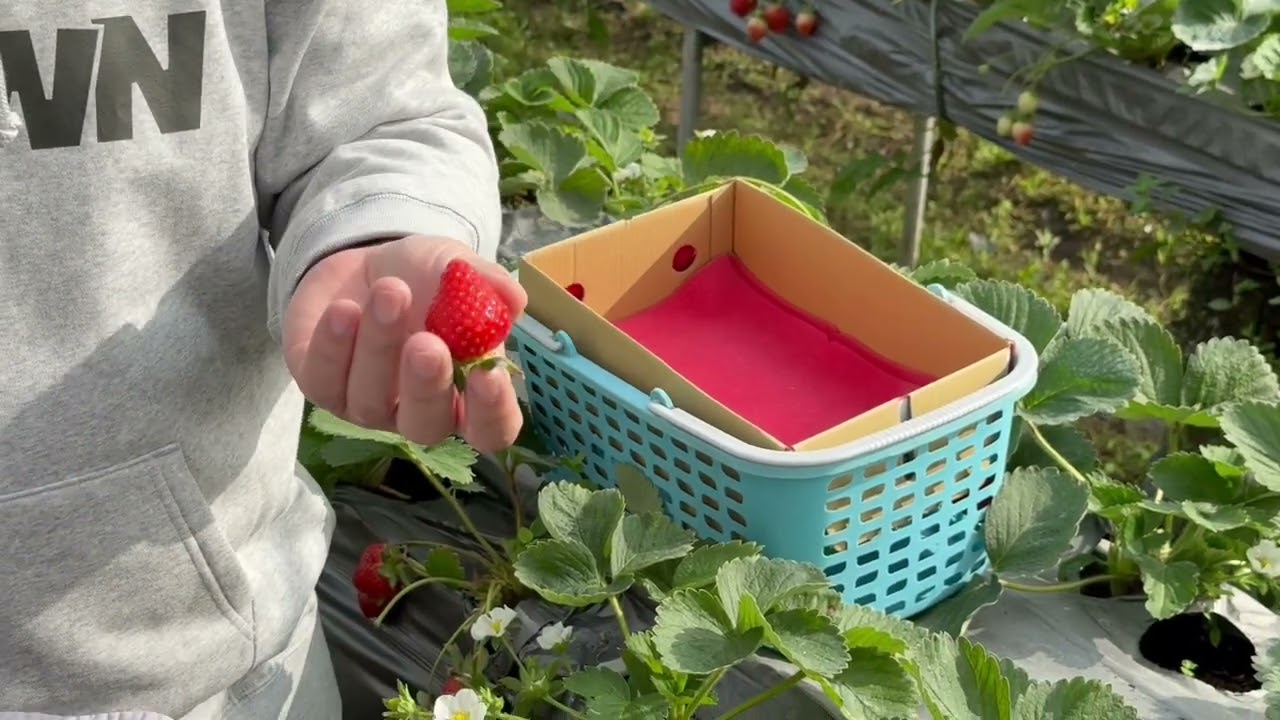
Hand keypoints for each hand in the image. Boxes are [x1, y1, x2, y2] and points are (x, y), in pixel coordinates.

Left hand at [282, 235, 526, 452]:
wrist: (366, 264)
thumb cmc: (426, 279)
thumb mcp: (459, 269)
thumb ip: (487, 283)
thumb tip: (513, 299)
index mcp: (466, 394)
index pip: (490, 429)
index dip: (491, 412)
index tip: (488, 375)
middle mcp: (417, 412)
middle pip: (426, 426)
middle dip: (425, 386)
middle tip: (426, 343)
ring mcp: (366, 407)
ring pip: (370, 402)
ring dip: (379, 346)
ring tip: (390, 292)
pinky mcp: (320, 387)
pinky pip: (323, 380)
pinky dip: (333, 346)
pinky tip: (343, 309)